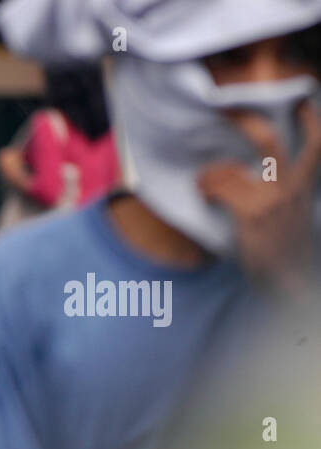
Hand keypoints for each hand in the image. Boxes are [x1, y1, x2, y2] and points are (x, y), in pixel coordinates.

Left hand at [198, 101, 320, 295]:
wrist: (294, 282)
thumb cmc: (288, 252)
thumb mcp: (293, 216)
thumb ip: (283, 195)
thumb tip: (251, 178)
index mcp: (305, 186)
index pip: (317, 143)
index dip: (311, 119)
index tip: (301, 101)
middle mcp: (291, 187)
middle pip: (270, 141)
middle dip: (245, 121)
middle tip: (225, 109)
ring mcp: (271, 199)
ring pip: (233, 168)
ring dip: (211, 172)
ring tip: (203, 180)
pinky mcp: (252, 214)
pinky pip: (221, 189)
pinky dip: (206, 188)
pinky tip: (203, 194)